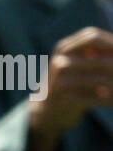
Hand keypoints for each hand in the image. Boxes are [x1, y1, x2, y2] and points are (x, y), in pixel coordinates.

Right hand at [28, 27, 112, 150]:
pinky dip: (106, 100)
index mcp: (64, 48)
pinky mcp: (63, 100)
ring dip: (112, 84)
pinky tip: (112, 101)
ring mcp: (60, 81)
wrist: (44, 114)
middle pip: (98, 59)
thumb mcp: (77, 65)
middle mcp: (60, 61)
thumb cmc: (67, 87)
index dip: (110, 43)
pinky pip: (92, 98)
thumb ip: (94, 55)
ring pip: (97, 78)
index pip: (92, 36)